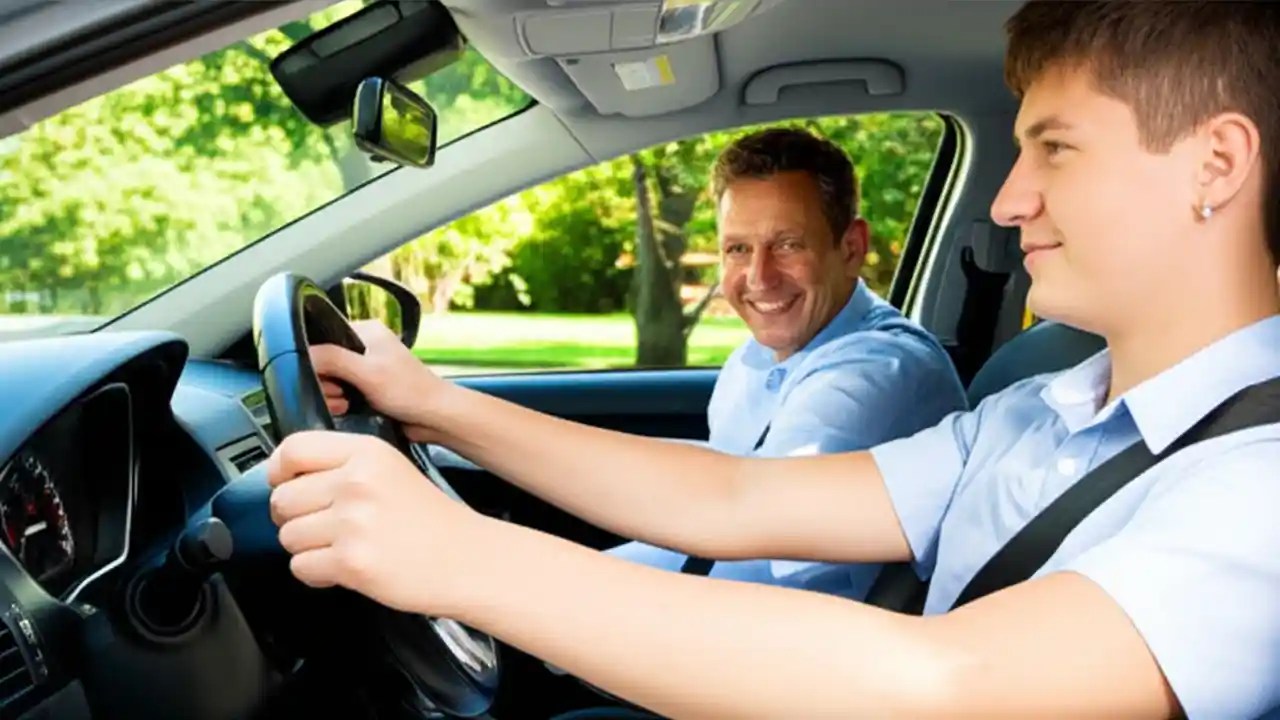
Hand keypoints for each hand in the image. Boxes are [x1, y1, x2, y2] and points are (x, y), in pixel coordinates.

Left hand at [266, 430, 479, 616]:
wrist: (468, 559)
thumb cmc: (432, 521)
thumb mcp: (391, 470)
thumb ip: (343, 467)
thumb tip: (287, 479)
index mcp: (366, 453)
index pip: (293, 449)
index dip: (279, 471)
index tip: (285, 484)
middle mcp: (356, 482)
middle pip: (282, 498)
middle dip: (294, 518)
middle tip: (323, 527)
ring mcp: (352, 522)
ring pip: (288, 536)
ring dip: (307, 548)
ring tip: (343, 548)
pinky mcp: (351, 561)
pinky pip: (301, 567)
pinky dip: (317, 574)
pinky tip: (346, 568)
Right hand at [310, 319, 449, 440]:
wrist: (435, 418)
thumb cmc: (412, 391)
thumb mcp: (367, 372)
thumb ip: (332, 359)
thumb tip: (303, 354)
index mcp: (366, 330)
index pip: (323, 336)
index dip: (316, 358)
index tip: (321, 376)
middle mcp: (365, 346)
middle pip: (324, 361)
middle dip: (325, 382)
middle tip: (338, 394)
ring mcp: (366, 368)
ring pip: (330, 380)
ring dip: (331, 396)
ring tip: (344, 404)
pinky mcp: (367, 389)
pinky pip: (341, 394)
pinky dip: (340, 403)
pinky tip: (346, 410)